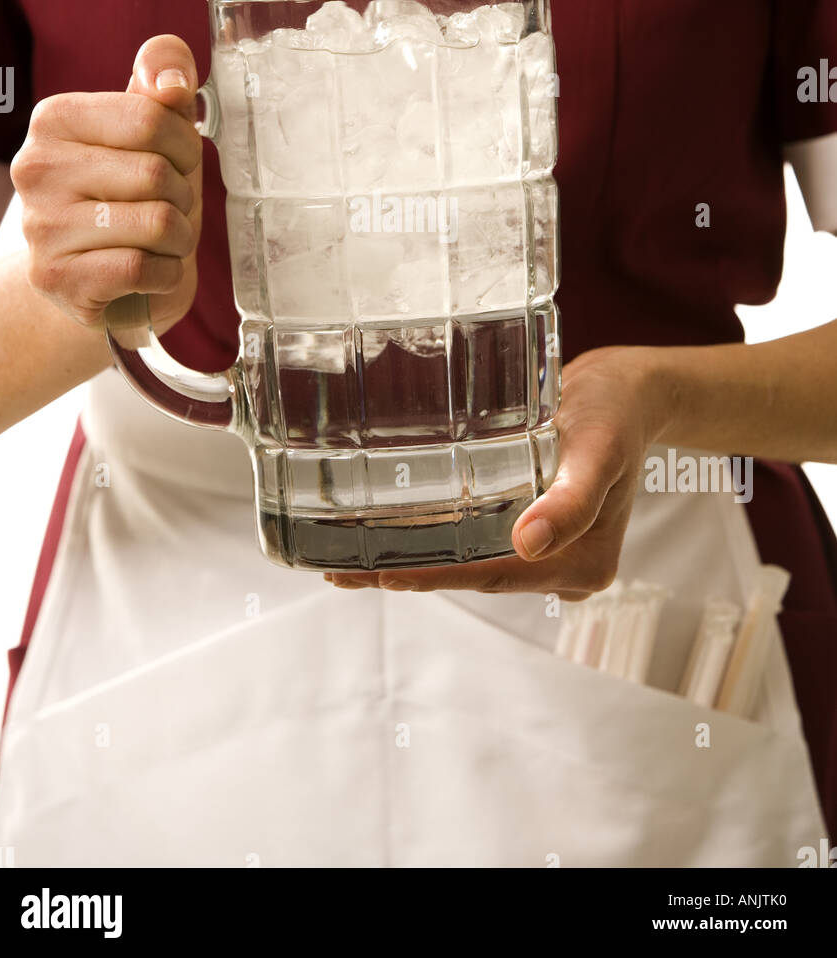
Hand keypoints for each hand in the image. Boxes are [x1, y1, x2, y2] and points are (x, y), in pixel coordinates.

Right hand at [11, 35, 202, 333]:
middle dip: (184, 195)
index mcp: (55, 119)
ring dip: (179, 236)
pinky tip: (152, 270)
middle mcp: (36, 168)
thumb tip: (172, 82)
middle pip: (156, 172)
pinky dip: (167, 273)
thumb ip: (164, 81)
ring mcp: (41, 226)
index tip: (178, 161)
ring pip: (156, 222)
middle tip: (168, 206)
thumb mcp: (156, 133)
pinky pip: (143, 269)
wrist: (103, 279)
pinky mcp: (57, 278)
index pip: (150, 116)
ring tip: (160, 240)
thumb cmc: (135, 197)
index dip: (186, 146)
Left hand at [324, 346, 666, 597]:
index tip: (380, 578)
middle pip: (478, 576)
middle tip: (341, 571)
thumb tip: (529, 545)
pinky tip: (398, 533)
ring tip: (355, 559)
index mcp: (583, 563)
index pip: (494, 575)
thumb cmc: (614, 410)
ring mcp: (550, 553)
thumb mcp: (598, 448)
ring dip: (421, 560)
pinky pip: (483, 543)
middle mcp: (564, 569)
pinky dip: (442, 540)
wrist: (628, 392)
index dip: (435, 577)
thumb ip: (571, 500)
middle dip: (413, 574)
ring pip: (476, 564)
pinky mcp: (536, 531)